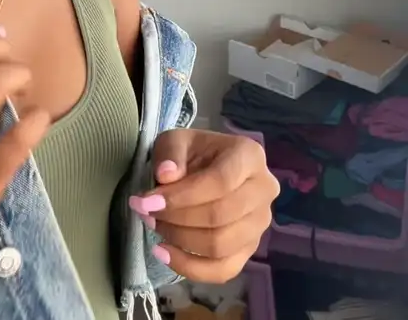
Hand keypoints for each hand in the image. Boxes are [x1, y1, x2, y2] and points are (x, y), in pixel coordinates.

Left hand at [129, 129, 278, 282]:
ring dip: (180, 240)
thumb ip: (170, 153)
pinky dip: (191, 268)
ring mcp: (260, 223)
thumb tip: (166, 176)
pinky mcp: (250, 249)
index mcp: (249, 156)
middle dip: (176, 218)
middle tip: (146, 213)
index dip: (181, 196)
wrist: (206, 165)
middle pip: (220, 216)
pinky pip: (224, 270)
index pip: (220, 182)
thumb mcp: (176, 140)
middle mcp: (263, 190)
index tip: (146, 201)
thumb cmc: (192, 151)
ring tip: (154, 225)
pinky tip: (165, 253)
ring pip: (221, 245)